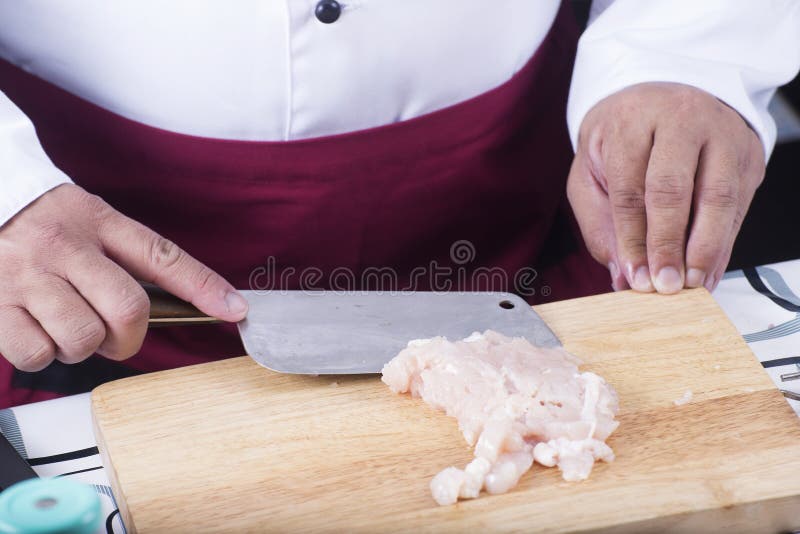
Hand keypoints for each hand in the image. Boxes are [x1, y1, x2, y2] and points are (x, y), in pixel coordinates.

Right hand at [0, 184, 246, 370]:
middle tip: (115, 334)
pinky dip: (43, 355)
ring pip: (83, 338)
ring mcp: (26, 277)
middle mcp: (65, 247)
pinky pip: (37, 354)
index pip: (163, 256)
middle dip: (130, 338)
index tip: (235, 310)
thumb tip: (182, 299)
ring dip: (83, 347)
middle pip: (128, 310)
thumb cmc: (39, 220)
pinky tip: (36, 331)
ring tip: (67, 326)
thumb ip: (127, 255)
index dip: (204, 287)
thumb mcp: (88, 218)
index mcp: (97, 222)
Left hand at [567, 82, 764, 293]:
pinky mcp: (748, 154)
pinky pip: (739, 206)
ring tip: (691, 284)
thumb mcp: (590, 172)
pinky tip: (708, 271)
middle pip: (675, 189)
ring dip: (705, 249)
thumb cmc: (621, 140)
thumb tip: (622, 274)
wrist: (660, 99)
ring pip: (718, 197)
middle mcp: (682, 119)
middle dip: (669, 244)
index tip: (635, 276)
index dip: (632, 238)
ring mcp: (722, 134)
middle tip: (665, 284)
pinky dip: (724, 245)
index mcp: (633, 120)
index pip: (631, 187)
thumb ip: (598, 223)